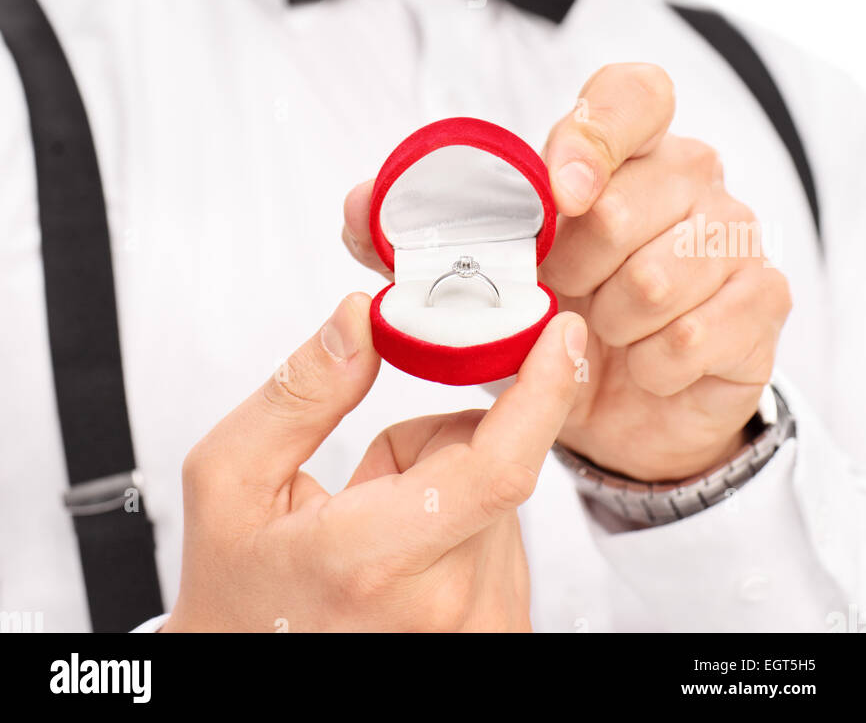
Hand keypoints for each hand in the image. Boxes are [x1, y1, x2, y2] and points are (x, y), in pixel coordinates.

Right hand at [162, 292, 586, 632]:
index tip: (558, 334)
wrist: (246, 669)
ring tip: (375, 536)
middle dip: (434, 443)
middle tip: (362, 488)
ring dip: (449, 490)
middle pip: (491, 462)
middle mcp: (446, 607)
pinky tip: (404, 568)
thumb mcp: (228, 477)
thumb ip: (301, 393)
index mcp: (375, 560)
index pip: (497, 468)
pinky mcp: (500, 636)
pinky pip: (508, 543)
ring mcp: (481, 631)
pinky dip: (463, 531)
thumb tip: (361, 316)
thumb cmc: (236, 587)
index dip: (541, 393)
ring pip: (501, 499)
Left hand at [539, 63, 791, 480]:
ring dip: (612, 325)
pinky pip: (689, 338)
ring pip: (651, 283)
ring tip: (614, 328)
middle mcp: (694, 171)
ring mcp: (738, 231)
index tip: (562, 195)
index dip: (592, 141)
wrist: (618, 396)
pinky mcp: (766, 295)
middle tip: (573, 293)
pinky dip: (651, 366)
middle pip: (614, 211)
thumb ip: (513, 221)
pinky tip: (650, 362)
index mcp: (633, 142)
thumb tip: (513, 211)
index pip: (633, 95)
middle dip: (572, 273)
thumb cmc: (569, 306)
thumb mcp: (523, 259)